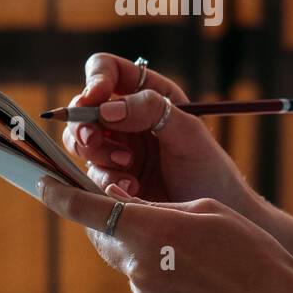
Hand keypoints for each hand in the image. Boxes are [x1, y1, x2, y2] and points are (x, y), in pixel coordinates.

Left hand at [36, 177, 292, 292]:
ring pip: (135, 270)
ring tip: (204, 268)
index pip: (88, 210)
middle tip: (151, 225)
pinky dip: (166, 290)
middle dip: (121, 230)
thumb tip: (123, 210)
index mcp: (151, 229)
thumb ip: (158, 209)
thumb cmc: (250, 253)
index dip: (60, 195)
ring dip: (155, 263)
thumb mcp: (206, 211)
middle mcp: (138, 267)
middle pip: (111, 241)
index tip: (43, 184)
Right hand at [60, 53, 264, 220]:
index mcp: (148, 94)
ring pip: (80, 141)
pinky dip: (105, 180)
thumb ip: (151, 111)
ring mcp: (116, 150)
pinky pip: (89, 174)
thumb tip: (107, 108)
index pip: (109, 70)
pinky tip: (133, 188)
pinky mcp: (111, 180)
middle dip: (84, 123)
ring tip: (128, 166)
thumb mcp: (188, 133)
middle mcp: (127, 119)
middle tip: (93, 141)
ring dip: (97, 153)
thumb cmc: (210, 170)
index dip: (96, 79)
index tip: (93, 99)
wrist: (212, 221)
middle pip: (85, 108)